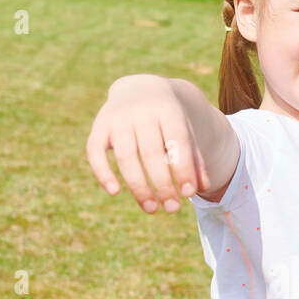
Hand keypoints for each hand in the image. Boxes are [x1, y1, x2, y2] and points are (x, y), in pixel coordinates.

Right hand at [85, 74, 208, 213]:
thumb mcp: (185, 132)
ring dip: (139, 187)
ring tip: (152, 209)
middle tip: (173, 209)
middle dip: (163, 185)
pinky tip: (115, 192)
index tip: (189, 194)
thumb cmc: (168, 119)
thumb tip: (203, 188)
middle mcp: (141, 111)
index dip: (183, 169)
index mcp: (168, 109)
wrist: (140, 89)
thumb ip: (194, 159)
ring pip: (126, 157)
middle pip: (152, 153)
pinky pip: (95, 151)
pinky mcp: (99, 126)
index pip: (177, 141)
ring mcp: (118, 118)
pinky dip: (103, 172)